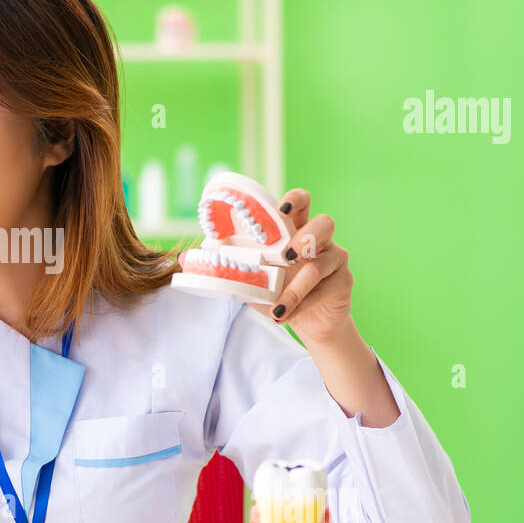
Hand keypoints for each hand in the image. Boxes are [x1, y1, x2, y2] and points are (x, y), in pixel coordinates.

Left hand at [175, 187, 353, 344]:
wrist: (308, 321)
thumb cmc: (279, 291)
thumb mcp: (251, 278)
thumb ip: (226, 265)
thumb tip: (181, 260)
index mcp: (294, 229)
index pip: (300, 203)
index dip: (294, 200)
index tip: (280, 210)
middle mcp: (318, 239)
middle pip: (324, 222)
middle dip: (308, 234)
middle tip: (288, 254)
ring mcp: (334, 258)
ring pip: (325, 259)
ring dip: (300, 282)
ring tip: (281, 300)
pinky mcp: (342, 280)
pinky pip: (324, 287)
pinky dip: (301, 303)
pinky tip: (283, 314)